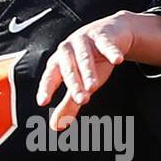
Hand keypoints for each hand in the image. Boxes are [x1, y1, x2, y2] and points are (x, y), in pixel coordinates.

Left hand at [36, 13, 135, 131]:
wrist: (111, 34)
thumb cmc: (91, 60)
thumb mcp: (80, 83)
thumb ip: (68, 104)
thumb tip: (56, 126)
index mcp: (59, 61)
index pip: (50, 76)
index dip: (46, 88)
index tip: (43, 102)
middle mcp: (68, 49)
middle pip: (68, 67)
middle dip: (73, 83)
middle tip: (80, 100)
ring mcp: (85, 40)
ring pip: (85, 57)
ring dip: (88, 72)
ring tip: (93, 87)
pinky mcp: (103, 35)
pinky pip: (106, 44)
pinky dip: (111, 51)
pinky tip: (117, 59)